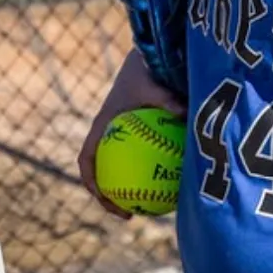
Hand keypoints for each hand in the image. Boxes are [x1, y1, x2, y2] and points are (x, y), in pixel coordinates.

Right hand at [79, 48, 186, 219]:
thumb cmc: (146, 72)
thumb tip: (186, 117)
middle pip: (102, 173)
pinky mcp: (138, 140)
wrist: (146, 58)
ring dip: (130, 191)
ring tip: (153, 210)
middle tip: (128, 214)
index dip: (89, 180)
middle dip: (110, 197)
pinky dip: (152, 176)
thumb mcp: (154, 86)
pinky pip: (141, 163)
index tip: (103, 197)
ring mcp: (123, 140)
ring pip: (122, 172)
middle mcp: (110, 136)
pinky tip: (176, 187)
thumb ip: (168, 101)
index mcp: (103, 126)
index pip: (86, 158)